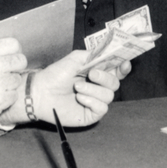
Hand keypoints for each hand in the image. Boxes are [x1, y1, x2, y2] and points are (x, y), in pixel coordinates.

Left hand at [0, 51, 127, 126]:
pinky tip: (80, 98)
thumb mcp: (75, 58)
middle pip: (115, 83)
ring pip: (109, 96)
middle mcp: (98, 87)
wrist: (42, 92)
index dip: (123, 67)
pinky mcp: (91, 114)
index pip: (116, 71)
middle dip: (104, 78)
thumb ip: (93, 55)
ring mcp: (95, 101)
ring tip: (77, 87)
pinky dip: (91, 101)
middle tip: (91, 74)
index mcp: (96, 73)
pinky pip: (102, 108)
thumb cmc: (55, 75)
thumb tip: (108, 54)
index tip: (124, 64)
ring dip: (92, 90)